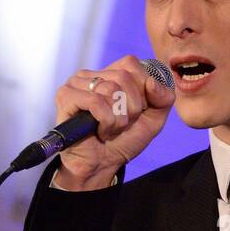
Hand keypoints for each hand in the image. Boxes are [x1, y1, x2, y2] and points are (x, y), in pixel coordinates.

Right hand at [53, 54, 173, 187]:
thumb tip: (151, 82)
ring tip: (109, 129)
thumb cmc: (124, 141)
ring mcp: (75, 84)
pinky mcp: (65, 97)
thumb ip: (164, 98)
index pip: (131, 63)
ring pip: (111, 89)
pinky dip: (106, 122)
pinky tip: (99, 132)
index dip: (141, 91)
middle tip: (120, 124)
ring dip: (118, 119)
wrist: (101, 167)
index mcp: (109, 73)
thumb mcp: (154, 119)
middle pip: (124, 77)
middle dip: (131, 108)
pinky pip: (96, 102)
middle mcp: (90, 75)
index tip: (133, 112)